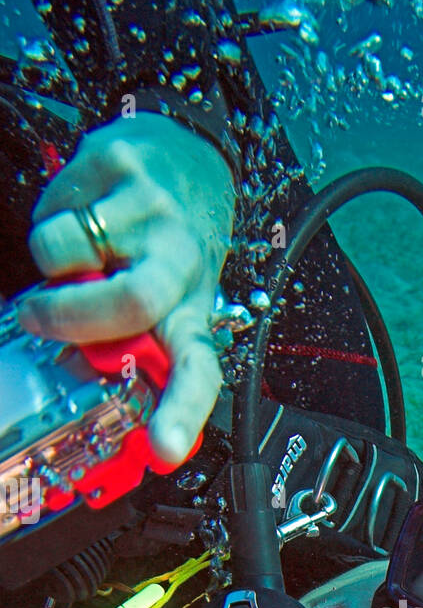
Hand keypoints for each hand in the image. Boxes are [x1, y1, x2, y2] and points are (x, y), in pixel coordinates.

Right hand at [16, 113, 235, 466]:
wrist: (191, 159)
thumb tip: (78, 379)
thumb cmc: (172, 247)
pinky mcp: (121, 168)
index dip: (182, 411)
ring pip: (66, 251)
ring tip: (71, 258)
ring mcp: (151, 214)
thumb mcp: (166, 303)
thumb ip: (127, 341)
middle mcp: (180, 265)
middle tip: (39, 317)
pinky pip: (54, 209)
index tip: (164, 448)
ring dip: (50, 262)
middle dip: (67, 315)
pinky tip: (77, 216)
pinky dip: (49, 219)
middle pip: (128, 302)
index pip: (199, 370)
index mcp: (191, 312)